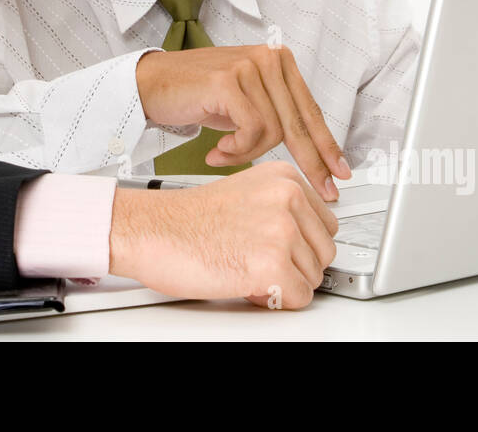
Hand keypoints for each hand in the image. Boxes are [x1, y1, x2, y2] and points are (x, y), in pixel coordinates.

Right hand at [108, 162, 339, 308]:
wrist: (151, 230)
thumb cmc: (187, 218)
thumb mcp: (247, 193)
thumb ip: (283, 207)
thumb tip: (311, 237)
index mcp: (284, 177)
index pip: (326, 223)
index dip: (300, 244)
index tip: (277, 246)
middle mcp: (287, 199)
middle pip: (325, 251)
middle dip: (296, 265)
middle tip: (257, 259)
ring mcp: (282, 231)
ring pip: (313, 277)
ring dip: (284, 282)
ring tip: (247, 267)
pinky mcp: (271, 264)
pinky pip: (299, 298)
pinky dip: (275, 300)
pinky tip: (247, 283)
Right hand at [136, 45, 349, 200]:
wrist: (152, 85)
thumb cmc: (197, 95)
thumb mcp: (246, 103)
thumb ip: (276, 115)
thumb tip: (309, 150)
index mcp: (278, 62)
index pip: (310, 110)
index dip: (327, 146)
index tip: (339, 172)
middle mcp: (269, 58)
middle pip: (299, 123)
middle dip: (311, 163)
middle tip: (322, 190)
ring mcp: (249, 66)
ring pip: (274, 132)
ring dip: (249, 154)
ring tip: (226, 154)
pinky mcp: (229, 81)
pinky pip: (251, 129)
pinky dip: (236, 149)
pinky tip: (217, 150)